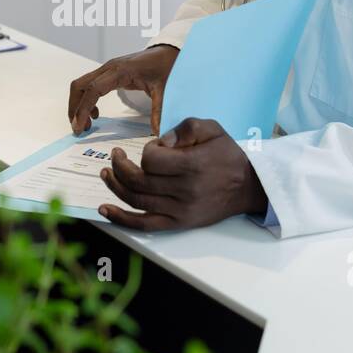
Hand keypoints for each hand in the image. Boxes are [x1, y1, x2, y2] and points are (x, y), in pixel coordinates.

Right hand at [68, 45, 178, 134]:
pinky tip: (96, 114)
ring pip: (82, 86)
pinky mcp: (109, 73)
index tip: (80, 126)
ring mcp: (107, 69)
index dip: (83, 109)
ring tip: (86, 125)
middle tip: (79, 129)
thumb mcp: (164, 89)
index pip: (93, 90)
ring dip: (79, 105)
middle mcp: (109, 68)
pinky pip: (90, 86)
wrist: (169, 52)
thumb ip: (159, 110)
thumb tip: (157, 132)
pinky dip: (87, 100)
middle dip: (75, 108)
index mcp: (120, 71)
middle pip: (80, 86)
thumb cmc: (166, 66)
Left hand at [97, 117, 268, 231]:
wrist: (247, 187)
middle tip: (116, 155)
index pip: (151, 159)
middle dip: (120, 166)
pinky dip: (121, 218)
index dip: (147, 150)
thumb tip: (160, 143)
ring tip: (106, 173)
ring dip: (114, 186)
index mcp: (191, 165)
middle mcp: (184, 190)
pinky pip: (144, 224)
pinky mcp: (178, 223)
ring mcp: (179, 210)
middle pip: (138, 180)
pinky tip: (105, 209)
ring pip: (136, 200)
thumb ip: (184, 128)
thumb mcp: (211, 128)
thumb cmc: (227, 155)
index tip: (156, 147)